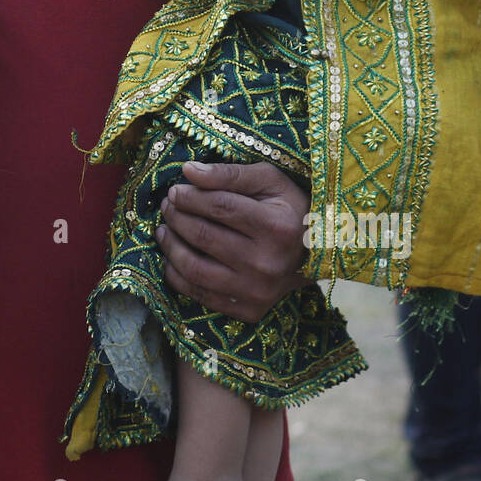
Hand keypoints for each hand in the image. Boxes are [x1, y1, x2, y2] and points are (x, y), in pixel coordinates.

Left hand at [157, 160, 309, 319]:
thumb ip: (229, 173)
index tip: (175, 190)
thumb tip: (188, 170)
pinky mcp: (250, 311)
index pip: (220, 207)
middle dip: (177, 217)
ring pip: (195, 269)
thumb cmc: (289, 209)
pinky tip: (172, 257)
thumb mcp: (269, 181)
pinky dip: (177, 275)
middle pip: (204, 236)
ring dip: (170, 246)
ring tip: (164, 230)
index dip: (190, 197)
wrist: (316, 254)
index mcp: (277, 226)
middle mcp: (268, 263)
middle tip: (168, 206)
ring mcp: (258, 291)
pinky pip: (200, 295)